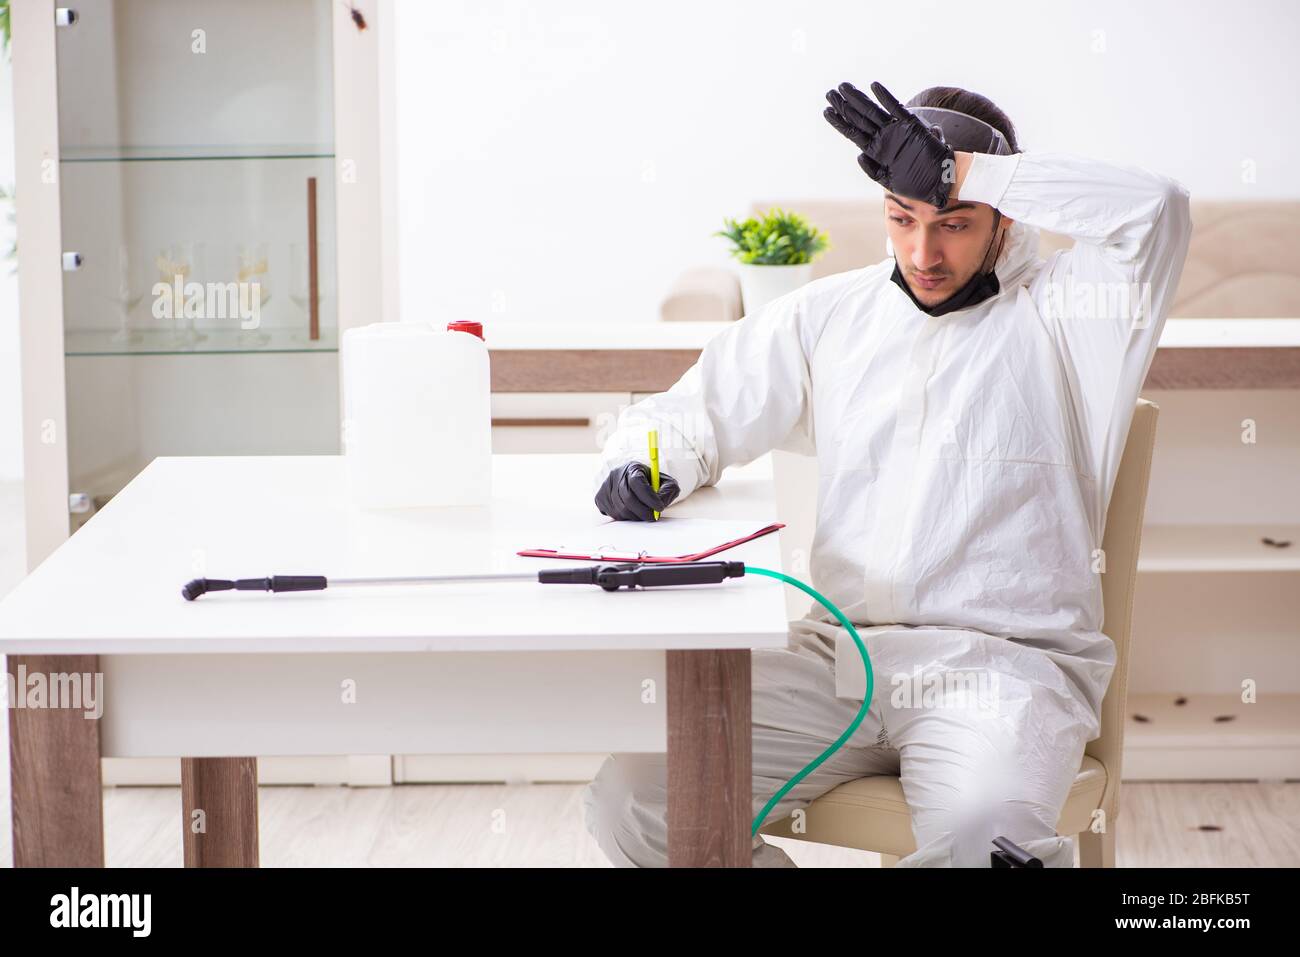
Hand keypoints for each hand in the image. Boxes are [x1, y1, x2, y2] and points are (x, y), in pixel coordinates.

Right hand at [594, 463, 680, 521]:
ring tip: (644, 514)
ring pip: (621, 509)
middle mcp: (616, 475)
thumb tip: (661, 503)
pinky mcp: (600, 498)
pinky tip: (632, 512)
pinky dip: (625, 517)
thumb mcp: (664, 481)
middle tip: (654, 517)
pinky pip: (613, 514)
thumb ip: (668, 490)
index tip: (660, 507)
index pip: (637, 482)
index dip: (649, 497)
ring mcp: (606, 487)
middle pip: (628, 498)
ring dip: (635, 516)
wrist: (631, 480)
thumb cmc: (650, 482)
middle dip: (644, 511)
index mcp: (632, 468)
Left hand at [823, 80, 954, 208]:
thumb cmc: (915, 183)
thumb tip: (858, 155)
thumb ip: (872, 170)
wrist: (939, 182)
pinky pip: (896, 109)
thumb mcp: (888, 181)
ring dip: (859, 99)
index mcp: (875, 151)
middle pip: (859, 119)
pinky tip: (874, 86)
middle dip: (844, 106)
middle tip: (830, 93)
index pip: (853, 133)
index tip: (826, 110)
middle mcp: (883, 138)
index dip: (840, 122)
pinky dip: (886, 97)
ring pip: (873, 111)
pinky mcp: (911, 125)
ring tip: (843, 87)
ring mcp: (895, 130)